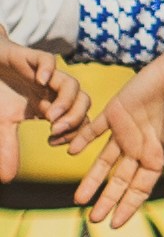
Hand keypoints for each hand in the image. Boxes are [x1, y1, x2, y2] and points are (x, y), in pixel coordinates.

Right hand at [0, 43, 88, 169]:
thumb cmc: (0, 92)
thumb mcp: (3, 123)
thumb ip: (8, 147)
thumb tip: (7, 179)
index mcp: (52, 106)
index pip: (77, 121)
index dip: (72, 133)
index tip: (54, 143)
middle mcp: (53, 91)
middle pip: (82, 103)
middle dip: (74, 119)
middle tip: (56, 131)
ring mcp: (46, 74)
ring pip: (71, 85)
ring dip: (66, 101)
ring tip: (52, 116)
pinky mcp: (32, 57)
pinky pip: (49, 61)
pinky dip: (48, 69)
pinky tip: (41, 80)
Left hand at [79, 6, 163, 229]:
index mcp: (158, 156)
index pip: (139, 188)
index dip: (127, 206)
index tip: (114, 225)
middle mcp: (140, 147)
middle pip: (119, 179)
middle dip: (107, 199)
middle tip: (91, 218)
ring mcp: (126, 130)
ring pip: (103, 160)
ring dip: (90, 178)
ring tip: (78, 198)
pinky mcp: (114, 111)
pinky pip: (93, 129)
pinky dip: (81, 139)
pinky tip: (70, 151)